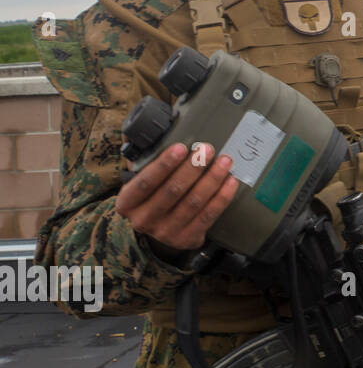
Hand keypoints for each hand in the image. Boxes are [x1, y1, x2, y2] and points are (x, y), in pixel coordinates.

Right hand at [116, 143, 237, 252]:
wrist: (157, 229)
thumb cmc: (151, 196)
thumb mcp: (138, 179)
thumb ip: (142, 158)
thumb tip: (145, 128)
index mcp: (127, 203)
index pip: (144, 182)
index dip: (163, 165)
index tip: (181, 147)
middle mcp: (143, 220)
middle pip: (172, 191)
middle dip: (193, 168)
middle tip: (208, 149)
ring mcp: (166, 232)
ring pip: (193, 203)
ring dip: (212, 180)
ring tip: (224, 161)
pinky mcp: (187, 239)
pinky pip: (208, 216)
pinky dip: (221, 198)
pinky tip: (230, 182)